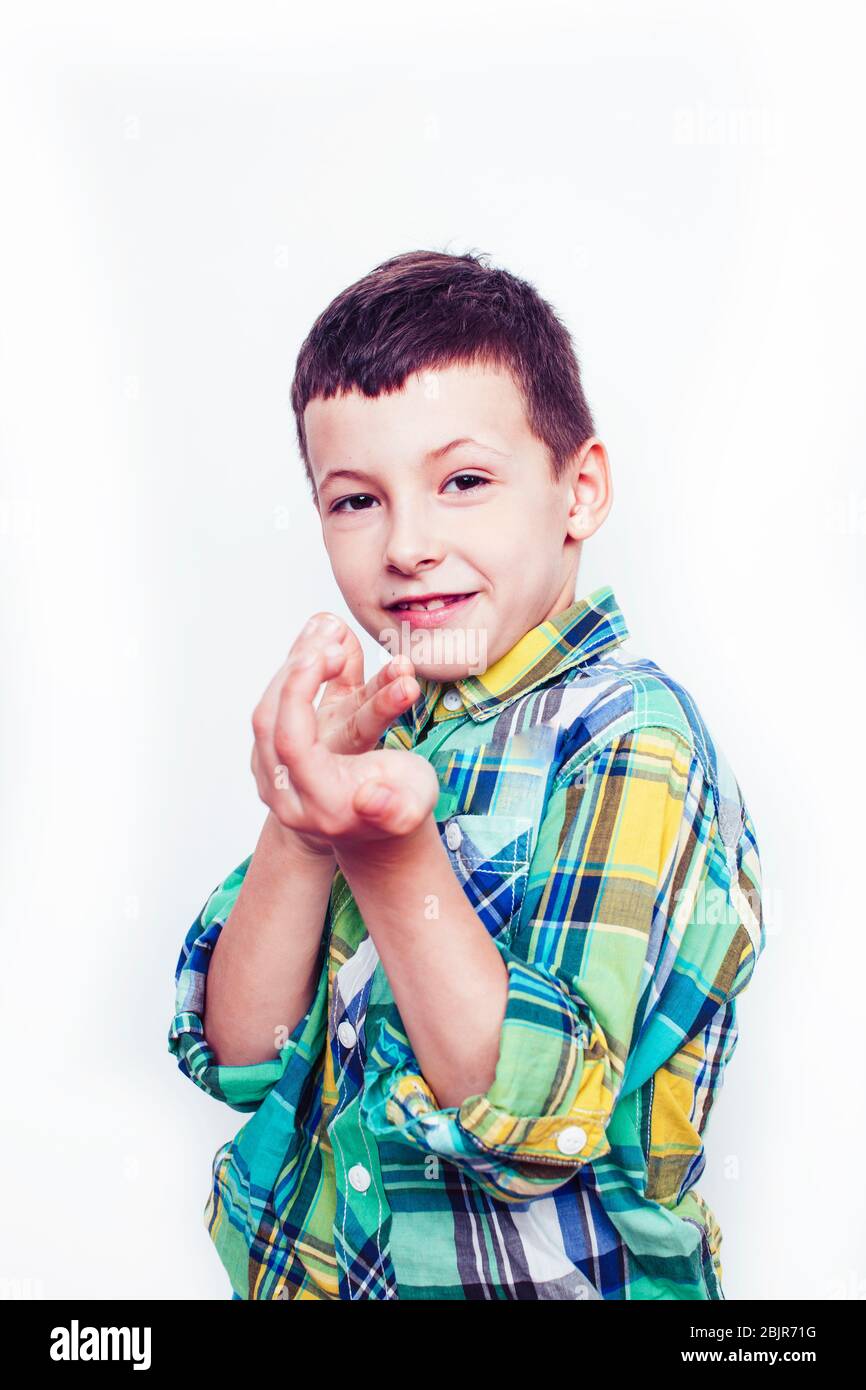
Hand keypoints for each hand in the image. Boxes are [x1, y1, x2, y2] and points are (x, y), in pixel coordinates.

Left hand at [250, 612, 435, 853]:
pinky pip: (273, 710)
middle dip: (297, 671)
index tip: (329, 651)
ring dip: (294, 666)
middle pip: (269, 723)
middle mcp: (289, 796)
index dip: (302, 692)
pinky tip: (317, 641)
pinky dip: (294, 674)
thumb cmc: (403, 806)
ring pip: (266, 713)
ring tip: (327, 625)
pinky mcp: (273, 764)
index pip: (292, 741)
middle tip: (330, 630)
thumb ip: (397, 808)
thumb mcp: (413, 806)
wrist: (377, 828)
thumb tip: (369, 798)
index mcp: (322, 802)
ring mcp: (274, 781)